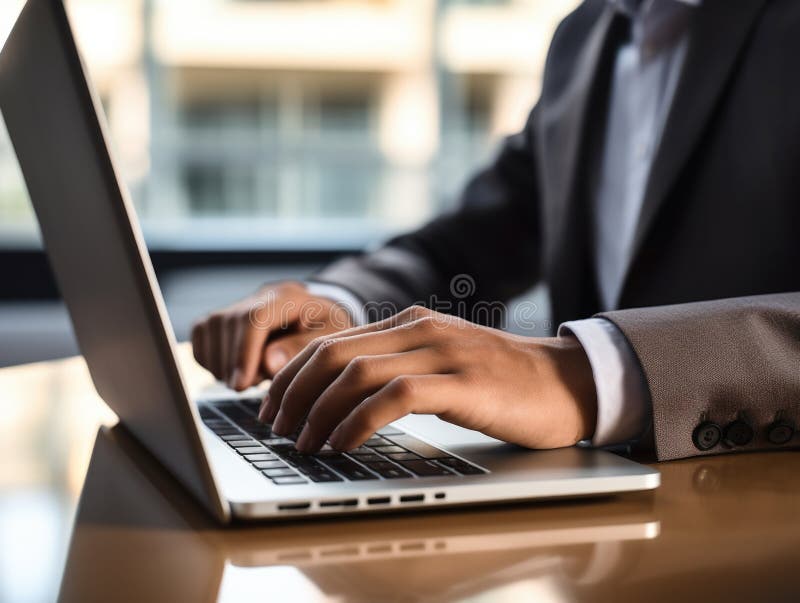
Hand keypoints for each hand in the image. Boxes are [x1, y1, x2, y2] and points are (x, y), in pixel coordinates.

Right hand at [191, 281, 352, 389]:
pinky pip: (201, 337)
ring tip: (248, 378)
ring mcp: (239, 304)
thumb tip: (268, 363)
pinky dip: (209, 359)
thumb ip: (300, 350)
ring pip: (209, 329)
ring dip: (220, 363)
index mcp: (288, 297)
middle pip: (227, 323)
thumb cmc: (326, 332)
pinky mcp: (223, 318)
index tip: (241, 383)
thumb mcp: (329, 340)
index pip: (255, 317)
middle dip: (231, 362)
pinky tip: (233, 371)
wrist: (318, 319)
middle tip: (248, 386)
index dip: (244, 351)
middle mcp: (260, 295)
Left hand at [260, 305, 597, 451]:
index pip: (331, 342)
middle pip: (332, 354)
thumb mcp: (442, 364)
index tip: (272, 409)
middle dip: (293, 395)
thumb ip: (398, 369)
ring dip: (318, 412)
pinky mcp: (461, 382)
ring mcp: (441, 352)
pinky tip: (343, 445)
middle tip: (276, 430)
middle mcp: (419, 329)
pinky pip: (393, 398)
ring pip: (355, 374)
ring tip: (304, 444)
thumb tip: (342, 399)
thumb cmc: (502, 383)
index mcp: (410, 322)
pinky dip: (357, 423)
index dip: (292, 376)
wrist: (567, 383)